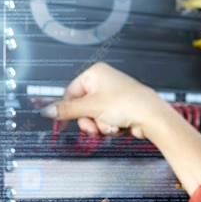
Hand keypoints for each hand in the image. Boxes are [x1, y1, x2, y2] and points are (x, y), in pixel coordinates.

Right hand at [40, 62, 170, 139]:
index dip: (67, 109)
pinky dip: (110, 127)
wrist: (153, 117)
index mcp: (95, 74)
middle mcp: (104, 83)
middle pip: (82, 108)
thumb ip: (67, 110)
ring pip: (94, 117)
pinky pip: (106, 121)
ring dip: (100, 126)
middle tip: (95, 124)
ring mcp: (113, 97)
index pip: (70, 92)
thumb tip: (47, 110)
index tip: (62, 122)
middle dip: (89, 121)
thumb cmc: (129, 104)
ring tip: (112, 125)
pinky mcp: (121, 110)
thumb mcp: (91, 107)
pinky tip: (120, 126)